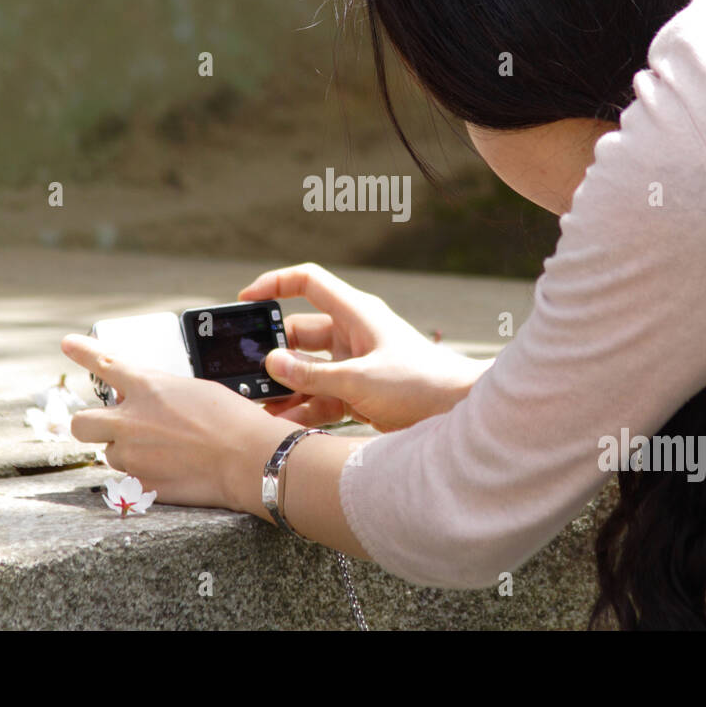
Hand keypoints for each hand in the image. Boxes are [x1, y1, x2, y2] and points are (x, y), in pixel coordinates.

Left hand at [62, 333, 295, 511]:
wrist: (250, 458)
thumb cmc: (232, 419)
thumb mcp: (193, 391)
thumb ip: (160, 395)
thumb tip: (147, 403)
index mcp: (147, 387)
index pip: (104, 363)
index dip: (83, 351)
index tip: (68, 344)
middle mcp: (130, 420)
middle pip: (82, 422)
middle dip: (91, 424)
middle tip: (112, 427)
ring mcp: (132, 455)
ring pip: (111, 454)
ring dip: (128, 452)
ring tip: (164, 452)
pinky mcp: (140, 485)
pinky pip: (131, 479)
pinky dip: (146, 475)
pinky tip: (173, 472)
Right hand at [238, 262, 492, 431]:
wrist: (461, 414)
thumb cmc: (422, 385)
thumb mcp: (360, 380)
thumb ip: (312, 375)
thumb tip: (270, 363)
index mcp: (355, 313)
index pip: (307, 282)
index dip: (274, 285)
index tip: (244, 302)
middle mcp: (352, 333)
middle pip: (299, 333)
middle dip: (272, 353)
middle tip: (245, 372)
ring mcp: (354, 363)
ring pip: (307, 369)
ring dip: (285, 386)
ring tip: (258, 405)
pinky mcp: (359, 391)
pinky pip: (320, 395)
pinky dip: (303, 408)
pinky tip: (283, 424)